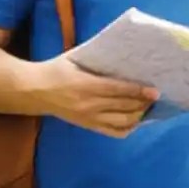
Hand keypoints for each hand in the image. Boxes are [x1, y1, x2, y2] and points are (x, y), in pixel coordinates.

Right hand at [29, 57, 158, 137]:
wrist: (33, 90)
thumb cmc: (57, 69)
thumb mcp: (76, 58)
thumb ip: (98, 59)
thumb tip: (125, 55)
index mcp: (86, 85)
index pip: (119, 90)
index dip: (139, 91)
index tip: (155, 91)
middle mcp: (89, 104)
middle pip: (124, 107)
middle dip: (143, 103)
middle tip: (155, 97)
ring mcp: (88, 118)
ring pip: (121, 122)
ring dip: (138, 116)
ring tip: (148, 108)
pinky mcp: (86, 126)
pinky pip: (112, 132)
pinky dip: (127, 128)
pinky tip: (135, 121)